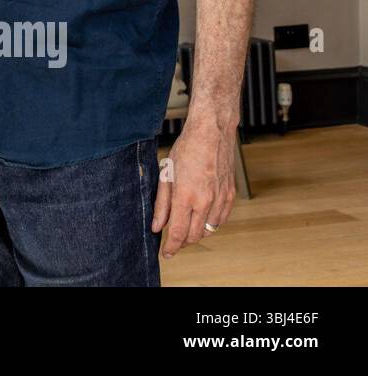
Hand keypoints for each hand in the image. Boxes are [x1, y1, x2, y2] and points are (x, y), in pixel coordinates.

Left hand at [152, 116, 236, 256]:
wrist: (212, 133)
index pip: (178, 233)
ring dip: (196, 234)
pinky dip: (210, 224)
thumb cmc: (186, 149)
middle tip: (172, 241)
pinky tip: (201, 219)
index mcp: (186, 196)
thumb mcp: (166, 174)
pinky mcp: (230, 195)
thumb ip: (162, 203)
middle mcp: (205, 201)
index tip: (165, 253)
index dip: (171, 247)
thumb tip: (157, 226)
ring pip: (209, 230)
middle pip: (195, 236)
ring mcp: (220, 200)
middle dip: (182, 243)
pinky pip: (220, 219)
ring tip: (185, 229)